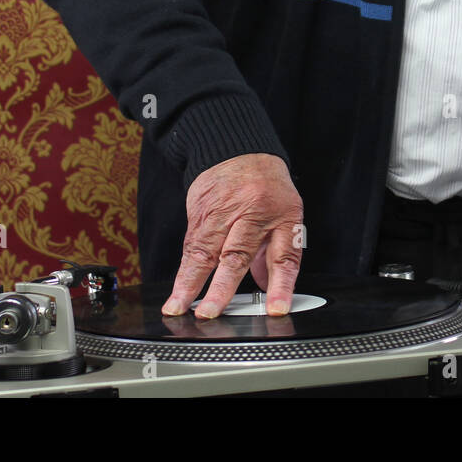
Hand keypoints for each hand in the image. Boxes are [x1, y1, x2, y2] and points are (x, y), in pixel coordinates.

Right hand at [161, 152, 302, 318]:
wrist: (237, 149)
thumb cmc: (266, 187)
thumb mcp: (286, 215)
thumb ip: (277, 254)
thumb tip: (271, 292)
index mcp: (281, 216)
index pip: (284, 255)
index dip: (281, 285)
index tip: (277, 309)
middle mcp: (251, 213)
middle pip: (237, 253)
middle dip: (223, 286)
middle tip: (211, 312)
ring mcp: (222, 211)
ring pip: (205, 250)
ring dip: (190, 282)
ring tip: (179, 307)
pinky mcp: (199, 210)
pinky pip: (190, 243)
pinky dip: (182, 270)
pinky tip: (176, 291)